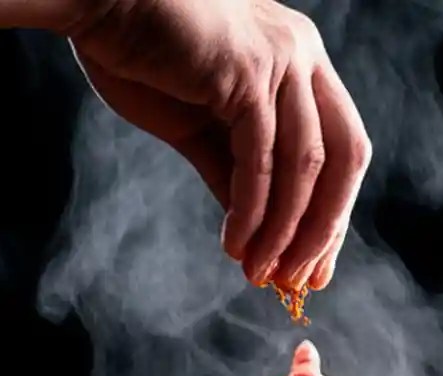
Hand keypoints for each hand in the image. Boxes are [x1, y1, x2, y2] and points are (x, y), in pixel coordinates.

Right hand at [65, 0, 371, 290]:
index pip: (341, 147)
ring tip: (261, 274)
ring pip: (305, 166)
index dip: (333, 213)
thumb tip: (256, 233)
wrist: (96, 1)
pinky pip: (259, 160)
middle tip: (299, 280)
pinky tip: (238, 247)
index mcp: (301, 61)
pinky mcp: (244, 74)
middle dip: (324, 227)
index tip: (314, 266)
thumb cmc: (142, 53)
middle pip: (345, 157)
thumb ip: (232, 172)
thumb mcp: (198, 124)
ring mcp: (278, 60)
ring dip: (285, 230)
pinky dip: (252, 211)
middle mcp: (302, 55)